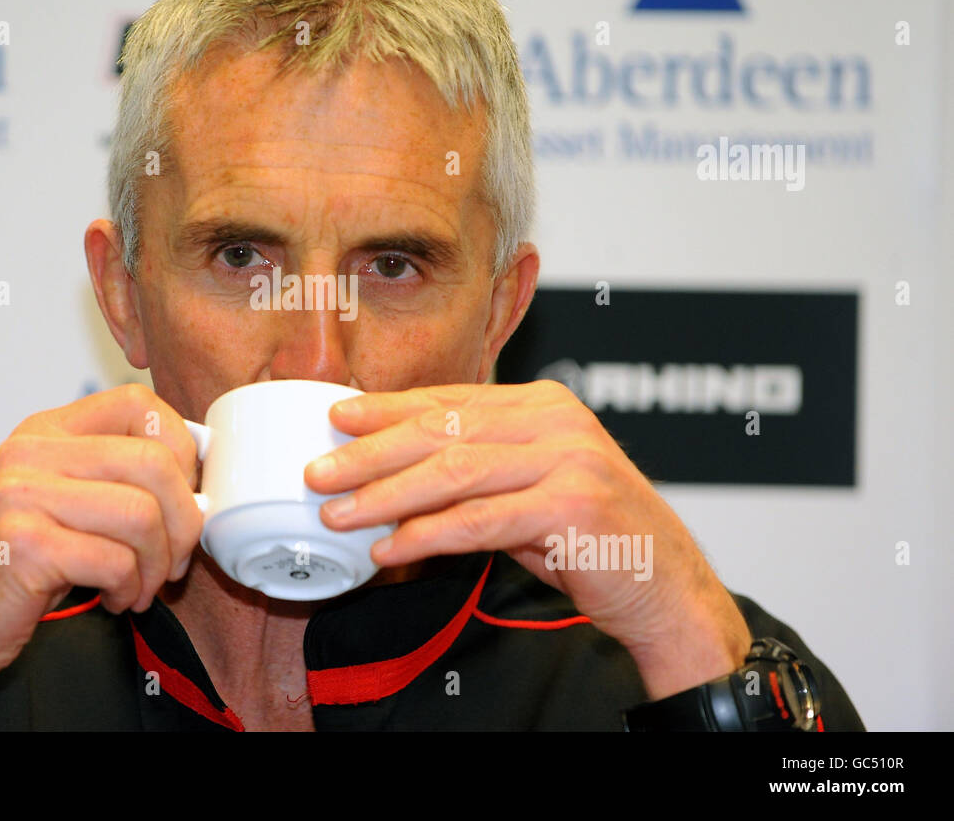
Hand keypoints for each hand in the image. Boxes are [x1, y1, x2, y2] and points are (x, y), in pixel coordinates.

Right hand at [0, 383, 203, 700]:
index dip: (181, 449)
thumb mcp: (53, 501)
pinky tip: (113, 599)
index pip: (139, 403)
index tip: (184, 496)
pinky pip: (116, 559)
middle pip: (154, 460)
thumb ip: (109, 476)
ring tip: (140, 586)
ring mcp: (21, 496)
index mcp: (43, 430)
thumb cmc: (4, 570)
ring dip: (158, 563)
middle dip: (184, 519)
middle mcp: (29, 452)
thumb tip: (196, 479)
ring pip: (143, 512)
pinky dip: (130, 588)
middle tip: (174, 558)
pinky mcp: (22, 547)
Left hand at [305, 381, 750, 698]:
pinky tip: (389, 547)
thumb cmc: (591, 538)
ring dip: (386, 495)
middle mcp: (556, 421)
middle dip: (371, 452)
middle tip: (319, 470)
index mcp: (543, 405)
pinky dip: (426, 535)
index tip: (335, 415)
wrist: (667, 587)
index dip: (387, 407)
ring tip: (338, 512)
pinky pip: (479, 521)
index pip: (449, 399)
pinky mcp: (572, 507)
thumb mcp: (529, 488)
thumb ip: (476, 468)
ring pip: (454, 472)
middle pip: (442, 430)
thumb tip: (392, 468)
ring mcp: (568, 460)